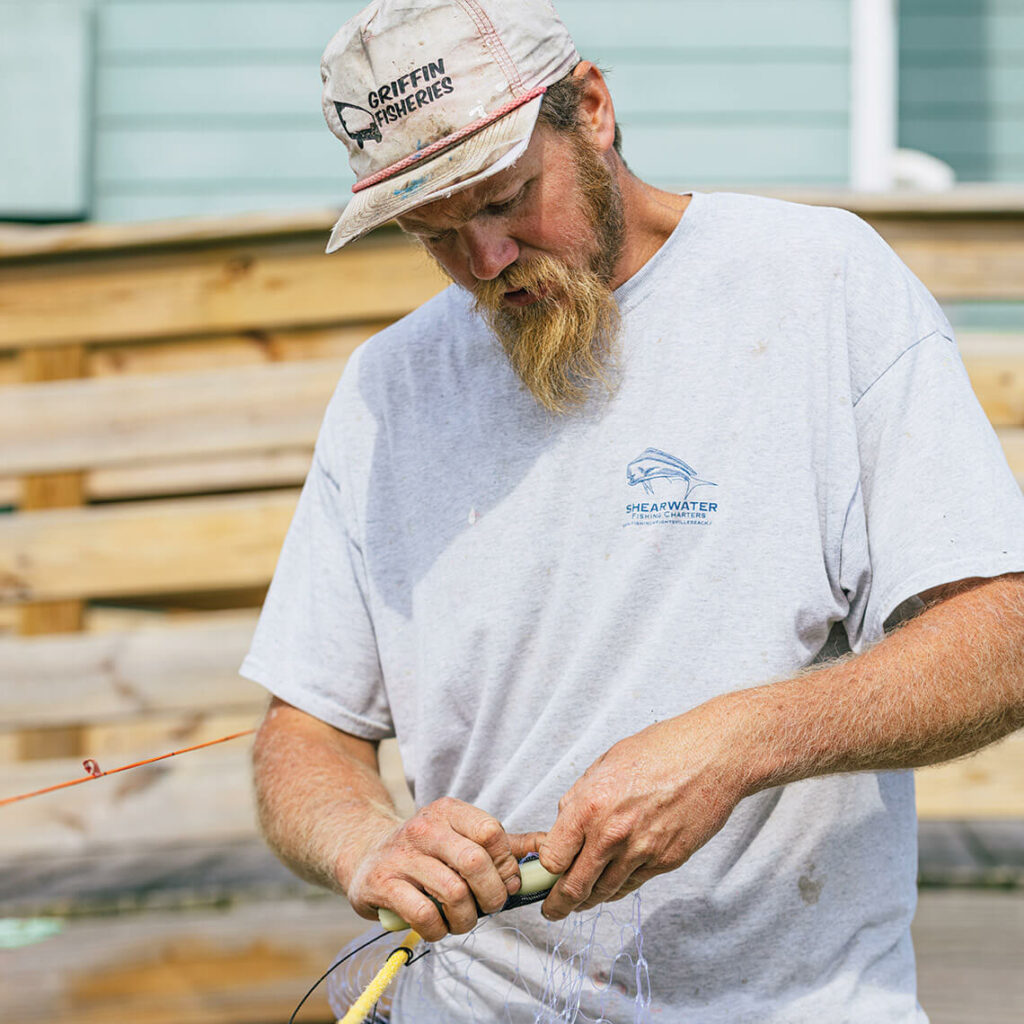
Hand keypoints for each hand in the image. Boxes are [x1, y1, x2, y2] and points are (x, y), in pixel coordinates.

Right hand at [344, 796, 536, 940]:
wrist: (366, 855)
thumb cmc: (427, 851)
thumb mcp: (462, 836)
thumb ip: (505, 844)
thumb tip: (550, 847)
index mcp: (448, 811)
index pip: (491, 832)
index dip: (506, 864)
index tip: (506, 881)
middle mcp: (423, 828)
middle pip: (475, 862)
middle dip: (492, 894)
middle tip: (491, 905)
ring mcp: (400, 855)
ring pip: (453, 892)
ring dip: (467, 917)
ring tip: (463, 919)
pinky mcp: (382, 884)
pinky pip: (424, 914)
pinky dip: (439, 930)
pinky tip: (437, 926)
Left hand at [538, 700, 749, 919]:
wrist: (712, 758)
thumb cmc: (662, 750)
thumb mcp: (606, 762)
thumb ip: (581, 796)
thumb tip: (564, 823)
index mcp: (590, 804)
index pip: (553, 855)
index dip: (544, 868)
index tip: (540, 874)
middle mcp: (612, 833)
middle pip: (574, 886)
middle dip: (558, 904)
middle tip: (551, 909)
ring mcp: (641, 851)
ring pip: (604, 892)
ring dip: (587, 901)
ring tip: (577, 903)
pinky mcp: (666, 862)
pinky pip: (632, 885)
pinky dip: (616, 891)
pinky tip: (609, 889)